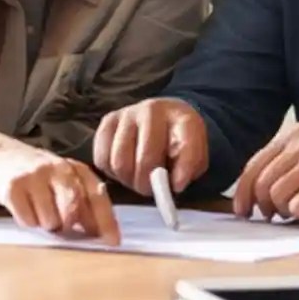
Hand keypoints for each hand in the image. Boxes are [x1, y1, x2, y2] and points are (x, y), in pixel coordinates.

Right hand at [0, 139, 118, 244]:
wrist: (1, 155)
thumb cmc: (41, 176)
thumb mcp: (66, 182)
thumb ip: (84, 202)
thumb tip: (100, 233)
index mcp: (77, 169)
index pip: (97, 196)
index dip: (106, 221)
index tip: (113, 241)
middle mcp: (59, 169)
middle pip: (73, 210)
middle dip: (69, 225)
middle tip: (60, 223)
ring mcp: (35, 176)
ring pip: (50, 220)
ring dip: (46, 223)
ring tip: (39, 208)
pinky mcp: (13, 186)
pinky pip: (28, 220)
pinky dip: (27, 221)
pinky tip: (24, 206)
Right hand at [93, 98, 207, 195]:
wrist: (165, 116)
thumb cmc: (180, 141)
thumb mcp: (196, 155)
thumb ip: (188, 169)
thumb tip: (174, 184)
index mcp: (182, 118)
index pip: (184, 146)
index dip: (181, 171)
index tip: (177, 187)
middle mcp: (152, 110)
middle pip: (144, 160)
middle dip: (147, 184)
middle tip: (150, 188)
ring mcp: (127, 114)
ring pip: (119, 162)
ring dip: (128, 180)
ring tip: (137, 178)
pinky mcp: (108, 121)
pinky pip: (102, 158)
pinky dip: (111, 172)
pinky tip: (124, 168)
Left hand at [234, 122, 298, 220]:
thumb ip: (276, 169)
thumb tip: (243, 200)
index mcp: (296, 133)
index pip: (255, 165)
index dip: (243, 193)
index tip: (242, 211)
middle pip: (263, 183)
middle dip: (264, 205)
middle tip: (273, 215)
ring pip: (278, 196)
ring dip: (284, 210)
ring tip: (298, 209)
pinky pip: (297, 205)